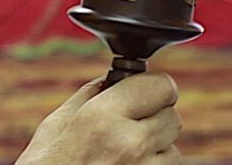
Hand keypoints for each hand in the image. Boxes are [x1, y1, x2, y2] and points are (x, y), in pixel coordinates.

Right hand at [15, 73, 181, 163]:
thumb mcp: (58, 123)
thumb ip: (90, 96)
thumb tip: (111, 80)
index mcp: (103, 117)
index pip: (160, 86)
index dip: (153, 85)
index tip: (143, 89)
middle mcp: (130, 144)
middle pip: (173, 117)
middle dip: (155, 115)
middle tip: (131, 121)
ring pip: (173, 148)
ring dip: (156, 147)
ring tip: (125, 152)